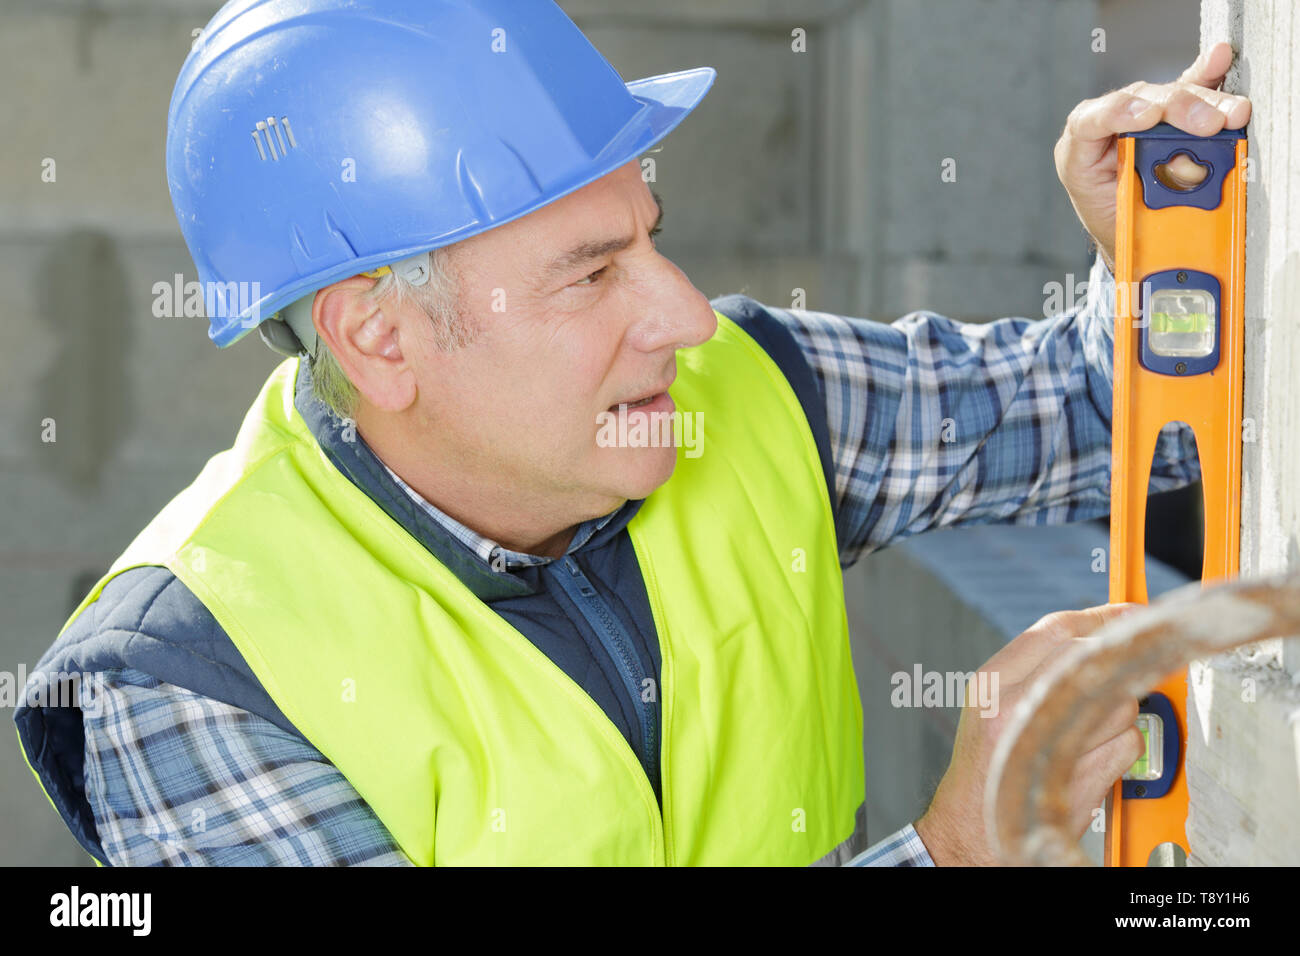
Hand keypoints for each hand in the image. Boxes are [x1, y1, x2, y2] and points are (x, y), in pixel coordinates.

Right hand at [913, 604, 1143, 865]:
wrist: (972, 832)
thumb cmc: (985, 770)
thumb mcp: (991, 706)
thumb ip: (1035, 669)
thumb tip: (1097, 639)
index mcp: (991, 684)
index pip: (1055, 631)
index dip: (1101, 617)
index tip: (1129, 612)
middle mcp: (1016, 708)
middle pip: (1091, 660)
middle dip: (1118, 661)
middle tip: (1133, 662)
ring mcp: (1048, 743)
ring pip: (1119, 702)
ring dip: (1120, 713)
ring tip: (1090, 730)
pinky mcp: (1079, 776)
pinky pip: (1129, 743)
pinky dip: (1124, 748)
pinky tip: (1095, 758)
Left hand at [1054, 42, 1251, 271]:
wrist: (1126, 226)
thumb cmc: (1116, 219)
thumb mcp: (1117, 219)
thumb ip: (1137, 199)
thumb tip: (1180, 178)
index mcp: (1079, 149)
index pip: (1090, 121)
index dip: (1118, 113)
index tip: (1147, 116)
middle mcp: (1108, 123)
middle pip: (1142, 101)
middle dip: (1178, 109)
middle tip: (1208, 124)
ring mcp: (1140, 113)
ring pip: (1172, 96)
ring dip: (1206, 103)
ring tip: (1233, 115)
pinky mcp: (1170, 113)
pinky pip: (1190, 88)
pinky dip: (1207, 75)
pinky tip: (1220, 58)